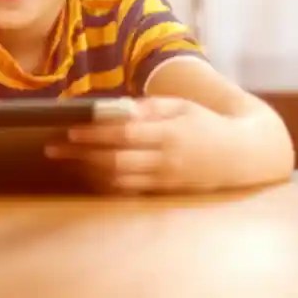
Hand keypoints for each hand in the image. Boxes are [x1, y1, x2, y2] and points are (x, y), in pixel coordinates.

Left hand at [44, 97, 238, 193]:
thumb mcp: (182, 106)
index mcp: (170, 133)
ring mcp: (165, 178)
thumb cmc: (207, 122)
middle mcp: (166, 159)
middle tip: (53, 148)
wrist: (244, 154)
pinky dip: (106, 182)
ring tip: (65, 159)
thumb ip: (149, 107)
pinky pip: (130, 189)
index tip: (69, 129)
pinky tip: (89, 172)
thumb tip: (116, 107)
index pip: (124, 135)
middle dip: (81, 154)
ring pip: (119, 178)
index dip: (95, 134)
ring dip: (88, 169)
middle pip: (115, 160)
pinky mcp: (166, 191)